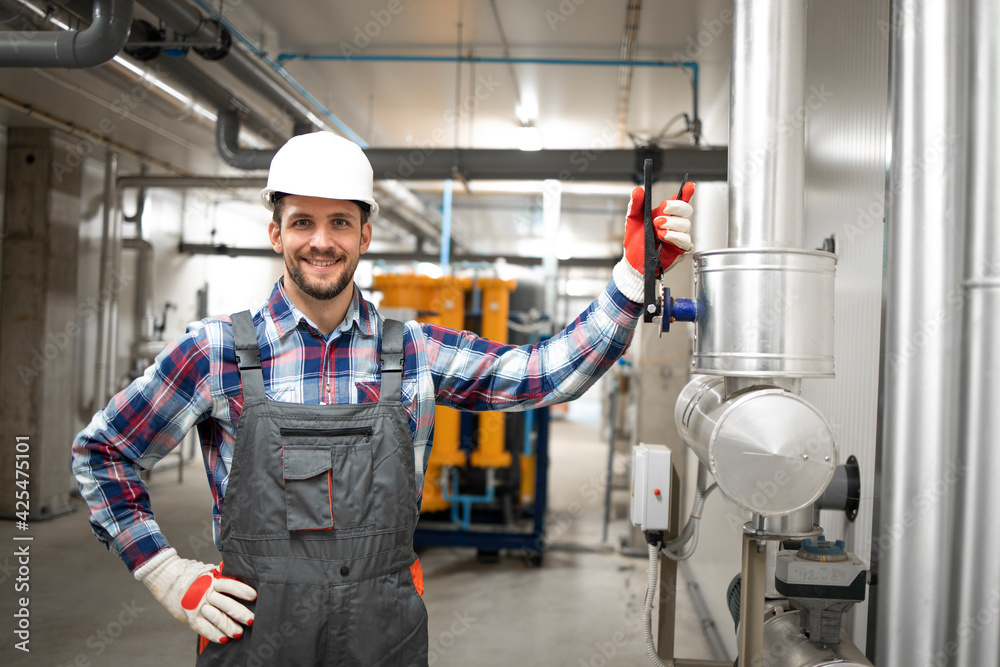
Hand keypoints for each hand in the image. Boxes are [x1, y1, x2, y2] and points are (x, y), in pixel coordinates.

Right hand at [134, 548, 255, 642]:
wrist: (166, 578)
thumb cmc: (191, 575)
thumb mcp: (207, 572)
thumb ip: (221, 577)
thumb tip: (242, 576)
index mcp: (211, 580)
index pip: (229, 585)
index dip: (242, 590)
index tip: (254, 596)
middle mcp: (205, 593)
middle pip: (225, 604)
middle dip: (239, 613)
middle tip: (251, 620)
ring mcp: (197, 606)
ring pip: (215, 618)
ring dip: (228, 627)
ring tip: (239, 633)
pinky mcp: (190, 617)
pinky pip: (203, 628)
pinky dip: (214, 634)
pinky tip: (224, 639)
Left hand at [613, 183, 695, 302]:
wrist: (633, 263)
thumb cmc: (635, 242)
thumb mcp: (633, 220)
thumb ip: (636, 204)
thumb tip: (638, 190)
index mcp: (665, 213)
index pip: (680, 200)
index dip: (687, 192)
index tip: (689, 187)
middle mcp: (674, 223)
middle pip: (687, 210)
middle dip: (677, 207)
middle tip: (663, 209)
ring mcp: (679, 236)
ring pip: (686, 225)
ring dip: (672, 224)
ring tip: (657, 227)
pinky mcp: (680, 249)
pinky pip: (686, 241)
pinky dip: (675, 237)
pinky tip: (664, 237)